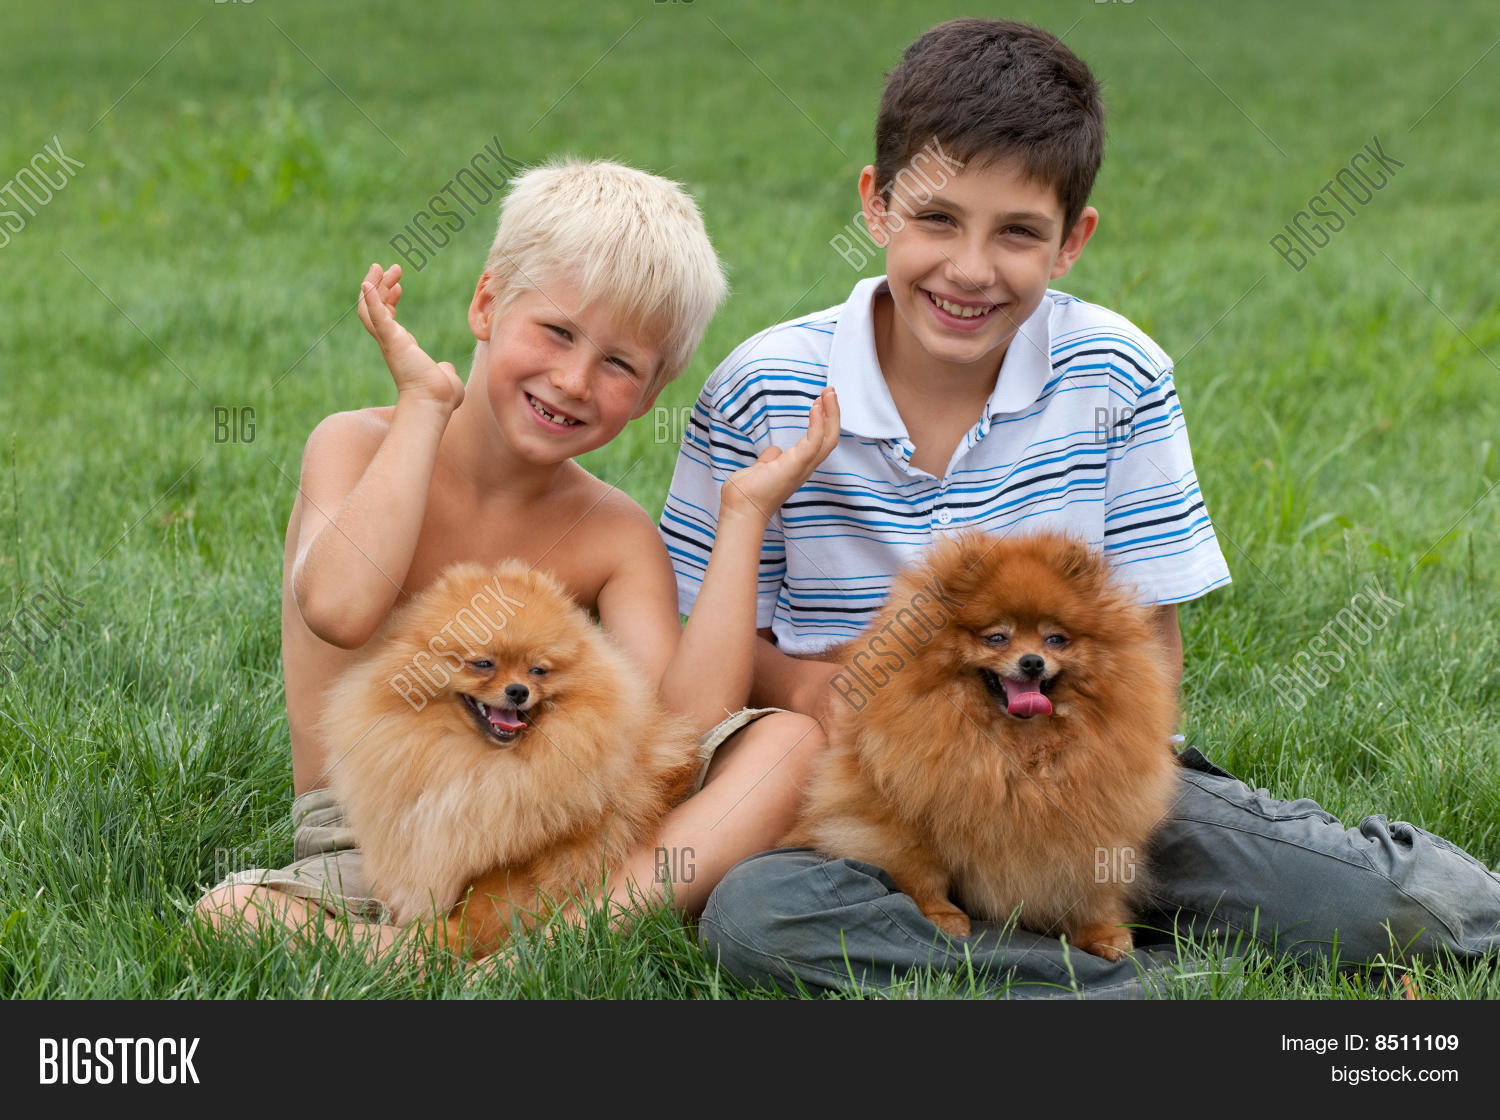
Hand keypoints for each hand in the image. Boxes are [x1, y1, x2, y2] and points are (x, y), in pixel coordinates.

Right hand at [357, 263, 464, 411]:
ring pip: (370, 309)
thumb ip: (443, 368)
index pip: (388, 318)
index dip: (390, 300)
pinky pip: (376, 317)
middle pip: (375, 309)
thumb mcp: (444, 375)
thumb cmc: (440, 395)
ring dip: (374, 286)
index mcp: (401, 347)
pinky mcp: (392, 341)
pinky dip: (371, 300)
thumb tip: (446, 368)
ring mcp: (389, 342)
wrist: (435, 403)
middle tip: (387, 268)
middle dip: (380, 286)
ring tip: (380, 267)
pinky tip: (368, 283)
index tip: (399, 286)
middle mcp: (391, 343)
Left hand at [720, 387, 839, 523]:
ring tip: (828, 394)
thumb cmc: (748, 493)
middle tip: (830, 392)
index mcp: (799, 467)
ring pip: (828, 438)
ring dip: (830, 414)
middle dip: (833, 413)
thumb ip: (770, 458)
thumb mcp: (761, 468)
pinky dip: (817, 424)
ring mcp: (802, 467)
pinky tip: (816, 408)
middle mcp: (805, 467)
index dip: (824, 421)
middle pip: (830, 437)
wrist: (740, 509)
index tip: (821, 402)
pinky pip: (813, 442)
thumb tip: (774, 451)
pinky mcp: (796, 465)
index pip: (820, 441)